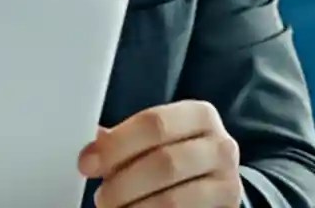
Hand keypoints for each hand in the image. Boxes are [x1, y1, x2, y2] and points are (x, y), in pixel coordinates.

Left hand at [78, 100, 242, 207]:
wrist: (213, 183)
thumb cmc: (175, 153)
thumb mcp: (156, 139)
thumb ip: (123, 140)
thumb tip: (89, 150)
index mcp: (199, 115)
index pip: (154, 123)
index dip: (116, 144)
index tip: (87, 163)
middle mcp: (220, 146)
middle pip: (164, 163)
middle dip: (123, 183)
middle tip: (100, 195)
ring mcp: (228, 182)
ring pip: (172, 199)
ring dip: (134, 207)